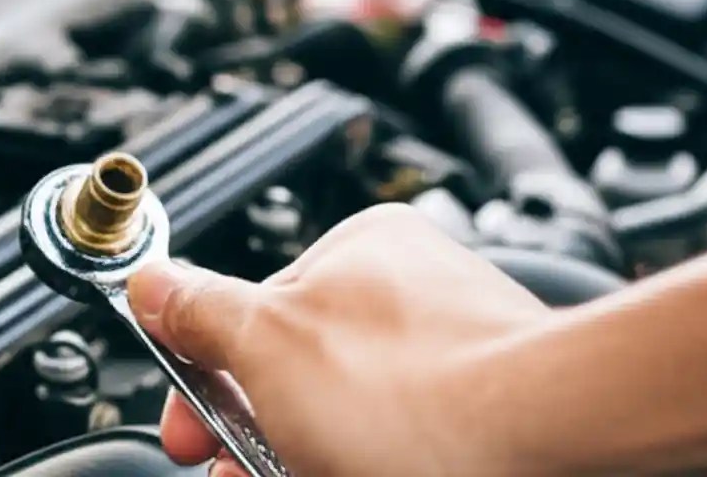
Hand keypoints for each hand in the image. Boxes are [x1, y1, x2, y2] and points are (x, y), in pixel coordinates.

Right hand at [127, 203, 553, 475]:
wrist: (558, 451)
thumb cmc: (423, 393)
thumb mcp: (268, 344)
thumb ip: (199, 310)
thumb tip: (148, 281)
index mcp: (360, 252)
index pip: (253, 311)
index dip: (208, 379)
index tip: (190, 429)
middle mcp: (409, 296)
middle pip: (298, 371)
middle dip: (254, 433)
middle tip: (239, 472)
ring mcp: (452, 357)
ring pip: (346, 414)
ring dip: (300, 457)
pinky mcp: (485, 416)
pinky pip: (398, 437)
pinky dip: (359, 462)